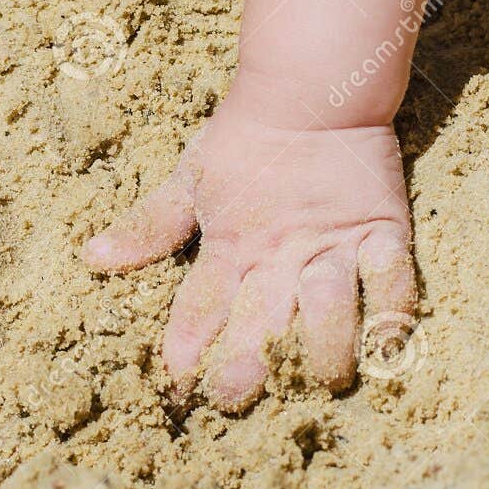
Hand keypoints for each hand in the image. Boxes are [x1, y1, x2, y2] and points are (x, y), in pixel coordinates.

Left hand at [82, 98, 416, 410]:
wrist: (311, 88)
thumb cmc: (244, 140)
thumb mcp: (190, 181)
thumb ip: (150, 228)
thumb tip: (94, 259)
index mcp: (229, 244)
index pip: (200, 307)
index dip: (187, 349)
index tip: (175, 387)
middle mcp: (280, 253)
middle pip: (262, 320)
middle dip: (245, 366)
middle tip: (232, 400)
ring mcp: (333, 243)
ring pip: (330, 307)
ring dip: (324, 348)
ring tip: (322, 382)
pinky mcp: (381, 229)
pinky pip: (393, 278)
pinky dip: (393, 314)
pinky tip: (390, 350)